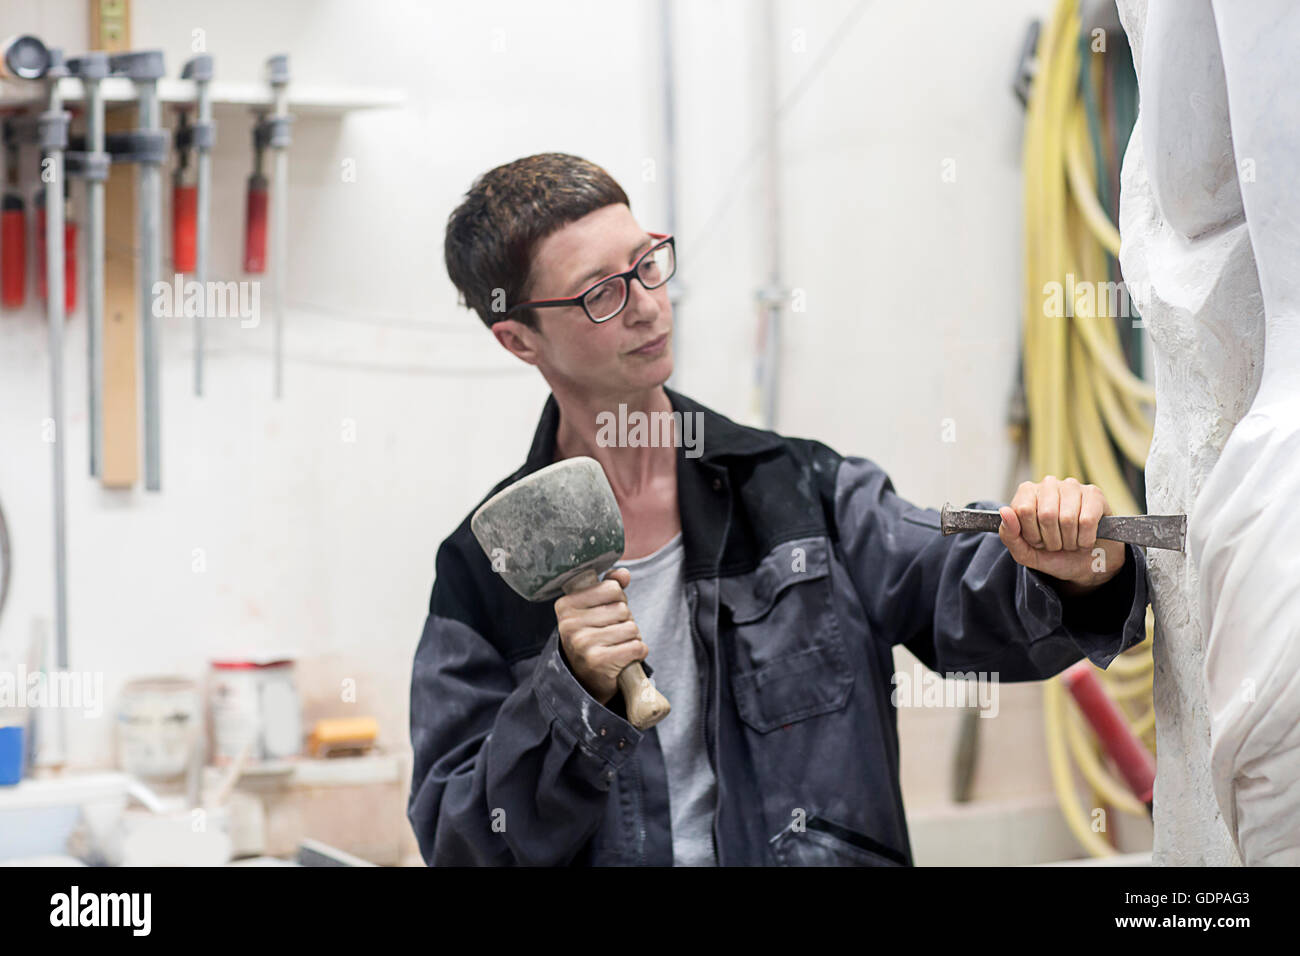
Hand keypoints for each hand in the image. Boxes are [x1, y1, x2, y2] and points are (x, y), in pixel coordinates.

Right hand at [554, 568, 647, 705]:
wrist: (586, 680)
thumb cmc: (594, 636)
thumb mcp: (596, 608)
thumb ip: (609, 586)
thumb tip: (623, 574)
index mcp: (565, 605)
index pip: (611, 588)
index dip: (618, 599)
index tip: (607, 613)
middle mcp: (569, 624)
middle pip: (622, 608)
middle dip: (625, 620)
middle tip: (613, 633)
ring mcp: (582, 643)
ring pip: (631, 627)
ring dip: (632, 637)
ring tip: (618, 645)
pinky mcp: (598, 662)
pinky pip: (636, 647)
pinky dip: (638, 651)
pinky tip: (625, 657)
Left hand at [997, 476, 1124, 595]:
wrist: (1084, 564)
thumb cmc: (1052, 554)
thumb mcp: (1024, 551)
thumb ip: (1009, 534)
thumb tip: (1005, 511)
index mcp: (1027, 492)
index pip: (1023, 510)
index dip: (1031, 533)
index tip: (1036, 540)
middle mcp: (1048, 484)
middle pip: (1046, 515)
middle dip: (1051, 539)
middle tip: (1055, 543)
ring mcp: (1072, 486)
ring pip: (1068, 518)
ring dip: (1069, 541)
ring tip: (1069, 541)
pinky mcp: (1094, 495)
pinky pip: (1087, 521)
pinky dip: (1085, 539)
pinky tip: (1084, 539)